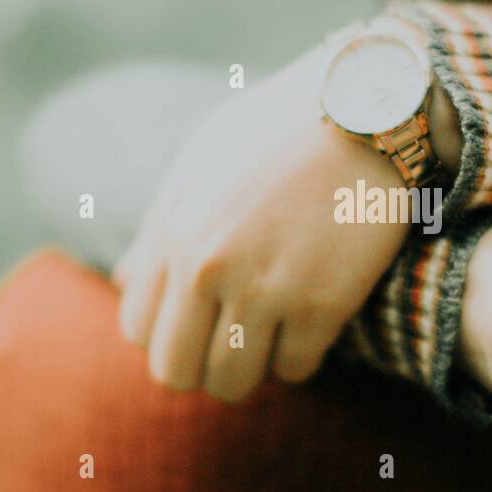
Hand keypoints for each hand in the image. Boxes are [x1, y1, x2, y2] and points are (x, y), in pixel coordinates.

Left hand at [115, 43, 421, 401]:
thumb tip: (124, 281)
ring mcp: (266, 289)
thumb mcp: (202, 161)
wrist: (367, 109)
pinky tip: (312, 320)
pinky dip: (301, 355)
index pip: (139, 330)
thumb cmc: (281, 129)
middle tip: (236, 338)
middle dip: (203, 364)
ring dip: (252, 365)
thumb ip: (160, 225)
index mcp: (174, 231)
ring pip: (233, 383)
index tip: (201, 319)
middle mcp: (210, 267)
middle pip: (178, 371)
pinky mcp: (322, 305)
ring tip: (275, 331)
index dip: (169, 332)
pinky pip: (294, 370)